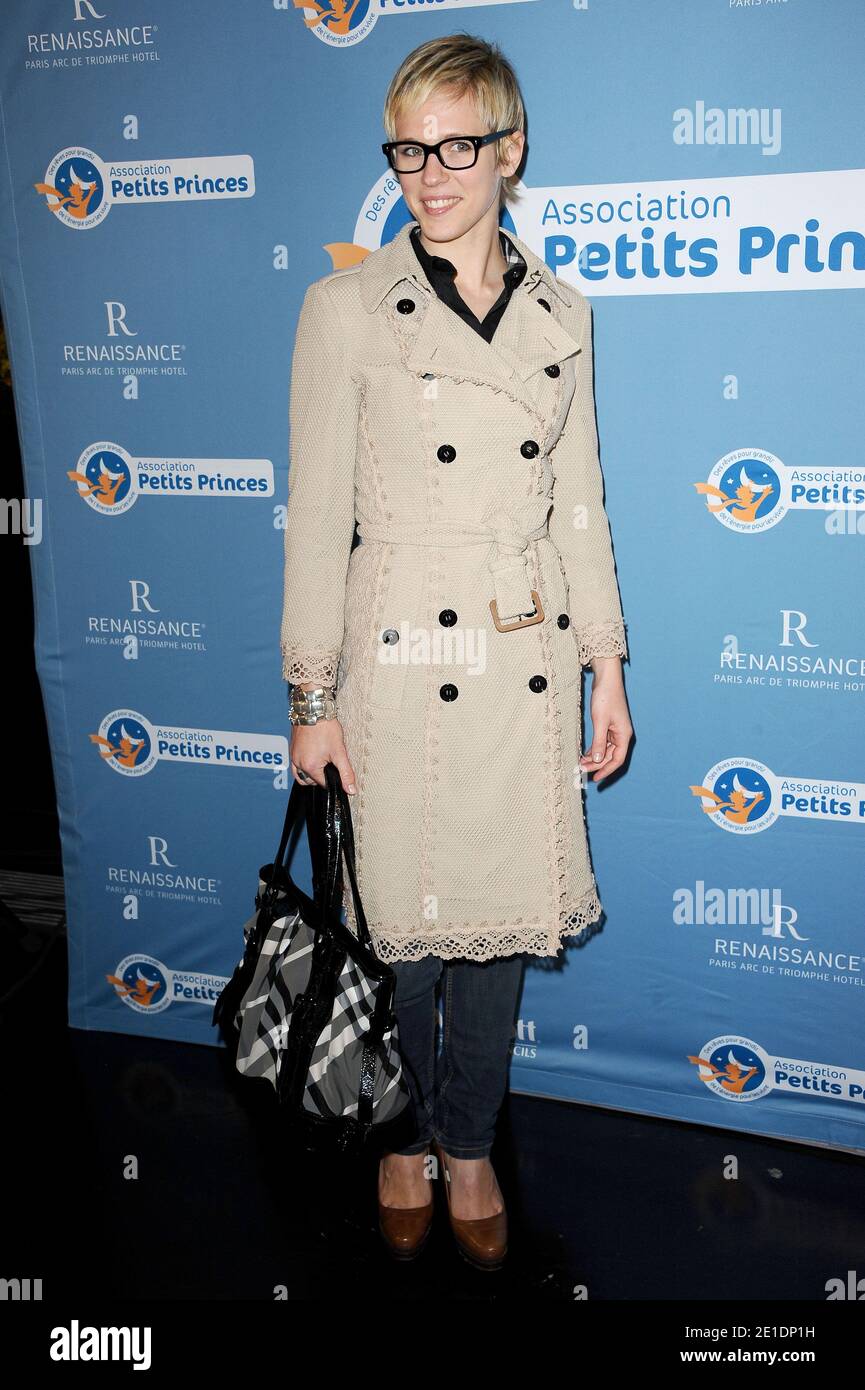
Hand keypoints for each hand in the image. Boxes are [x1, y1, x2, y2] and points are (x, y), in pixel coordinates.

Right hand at [290, 718, 357, 794]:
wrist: (314, 710)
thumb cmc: (325, 728)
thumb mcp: (340, 752)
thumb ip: (346, 773)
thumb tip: (351, 790)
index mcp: (310, 767)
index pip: (323, 784)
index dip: (332, 778)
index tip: (336, 766)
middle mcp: (298, 763)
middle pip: (311, 780)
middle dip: (321, 775)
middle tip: (330, 761)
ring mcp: (293, 756)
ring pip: (301, 774)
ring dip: (311, 772)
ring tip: (322, 760)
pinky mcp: (292, 749)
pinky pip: (296, 764)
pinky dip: (304, 764)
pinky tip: (313, 754)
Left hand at [579, 661, 632, 784]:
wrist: (606, 679)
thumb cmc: (606, 697)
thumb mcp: (600, 722)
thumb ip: (599, 742)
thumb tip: (597, 760)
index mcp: (624, 735)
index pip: (617, 760)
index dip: (606, 771)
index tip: (595, 779)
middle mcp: (621, 735)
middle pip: (610, 757)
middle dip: (596, 765)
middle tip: (581, 770)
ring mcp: (615, 730)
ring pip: (605, 750)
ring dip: (594, 758)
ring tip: (581, 763)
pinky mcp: (608, 725)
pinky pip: (602, 742)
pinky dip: (594, 749)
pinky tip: (586, 754)